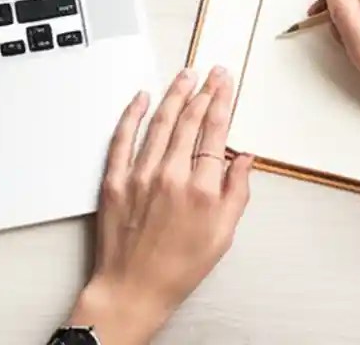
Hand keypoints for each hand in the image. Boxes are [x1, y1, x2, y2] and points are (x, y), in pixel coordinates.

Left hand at [66, 68, 254, 344]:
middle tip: (210, 71)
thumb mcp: (223, 235)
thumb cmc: (179, 268)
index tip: (225, 83)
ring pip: (159, 123)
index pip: (215, 132)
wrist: (133, 288)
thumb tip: (245, 159)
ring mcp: (140, 176)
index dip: (222, 102)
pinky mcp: (114, 181)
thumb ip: (237, 193)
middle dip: (202, 91)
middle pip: (189, 121)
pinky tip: (141, 98)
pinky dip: (132, 115)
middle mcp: (171, 176)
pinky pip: (123, 139)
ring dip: (174, 95)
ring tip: (184, 76)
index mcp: (202, 190)